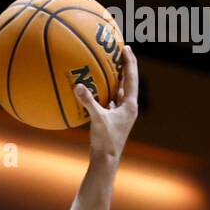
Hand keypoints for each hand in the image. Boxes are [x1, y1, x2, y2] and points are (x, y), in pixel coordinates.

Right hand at [74, 45, 138, 160]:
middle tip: (119, 53)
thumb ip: (88, 102)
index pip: (132, 78)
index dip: (130, 62)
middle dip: (124, 67)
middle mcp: (128, 108)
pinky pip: (111, 102)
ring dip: (116, 80)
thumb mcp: (97, 120)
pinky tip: (98, 90)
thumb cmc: (105, 142)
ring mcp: (122, 115)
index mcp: (130, 105)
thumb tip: (78, 86)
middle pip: (128, 82)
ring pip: (120, 92)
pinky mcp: (114, 121)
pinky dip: (106, 94)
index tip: (126, 48)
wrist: (106, 162)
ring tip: (110, 67)